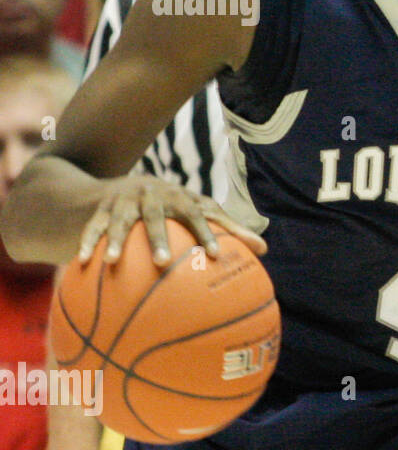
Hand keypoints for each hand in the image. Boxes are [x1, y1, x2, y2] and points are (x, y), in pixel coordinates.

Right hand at [77, 174, 266, 266]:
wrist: (126, 186)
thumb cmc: (174, 207)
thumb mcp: (199, 212)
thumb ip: (228, 229)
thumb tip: (264, 249)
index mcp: (181, 198)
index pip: (198, 214)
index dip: (207, 232)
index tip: (214, 255)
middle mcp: (154, 195)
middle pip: (156, 215)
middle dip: (158, 237)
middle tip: (163, 262)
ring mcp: (126, 200)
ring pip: (120, 219)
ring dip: (115, 239)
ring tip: (112, 262)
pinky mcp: (102, 207)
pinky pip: (92, 225)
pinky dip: (88, 241)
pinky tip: (82, 262)